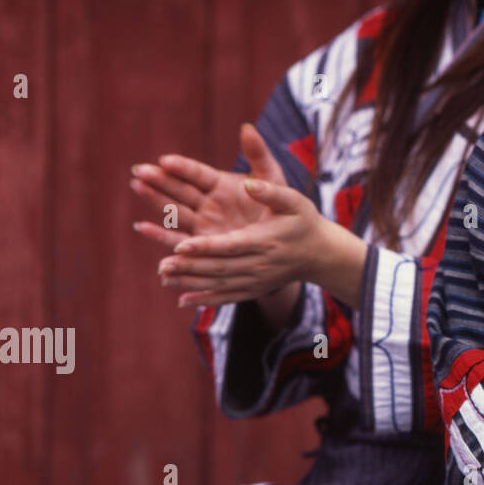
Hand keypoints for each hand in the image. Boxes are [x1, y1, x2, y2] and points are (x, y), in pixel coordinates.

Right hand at [131, 122, 286, 251]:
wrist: (285, 237)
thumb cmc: (277, 203)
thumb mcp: (271, 177)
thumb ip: (258, 153)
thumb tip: (247, 127)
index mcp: (220, 183)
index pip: (197, 173)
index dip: (182, 167)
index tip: (165, 160)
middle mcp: (206, 201)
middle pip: (179, 189)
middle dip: (159, 179)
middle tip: (139, 170)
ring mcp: (202, 222)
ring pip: (174, 210)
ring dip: (154, 199)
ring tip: (136, 185)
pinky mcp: (201, 243)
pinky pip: (177, 238)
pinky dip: (159, 234)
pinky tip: (141, 226)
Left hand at [155, 176, 345, 307]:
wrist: (321, 254)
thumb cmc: (304, 221)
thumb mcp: (294, 201)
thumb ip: (271, 191)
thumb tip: (248, 184)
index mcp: (266, 240)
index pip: (231, 245)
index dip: (205, 246)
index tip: (180, 244)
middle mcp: (260, 264)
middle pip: (220, 268)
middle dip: (190, 267)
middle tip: (162, 264)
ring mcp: (257, 280)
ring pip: (219, 284)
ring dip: (191, 282)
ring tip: (164, 277)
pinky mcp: (255, 290)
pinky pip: (227, 298)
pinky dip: (205, 300)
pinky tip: (182, 300)